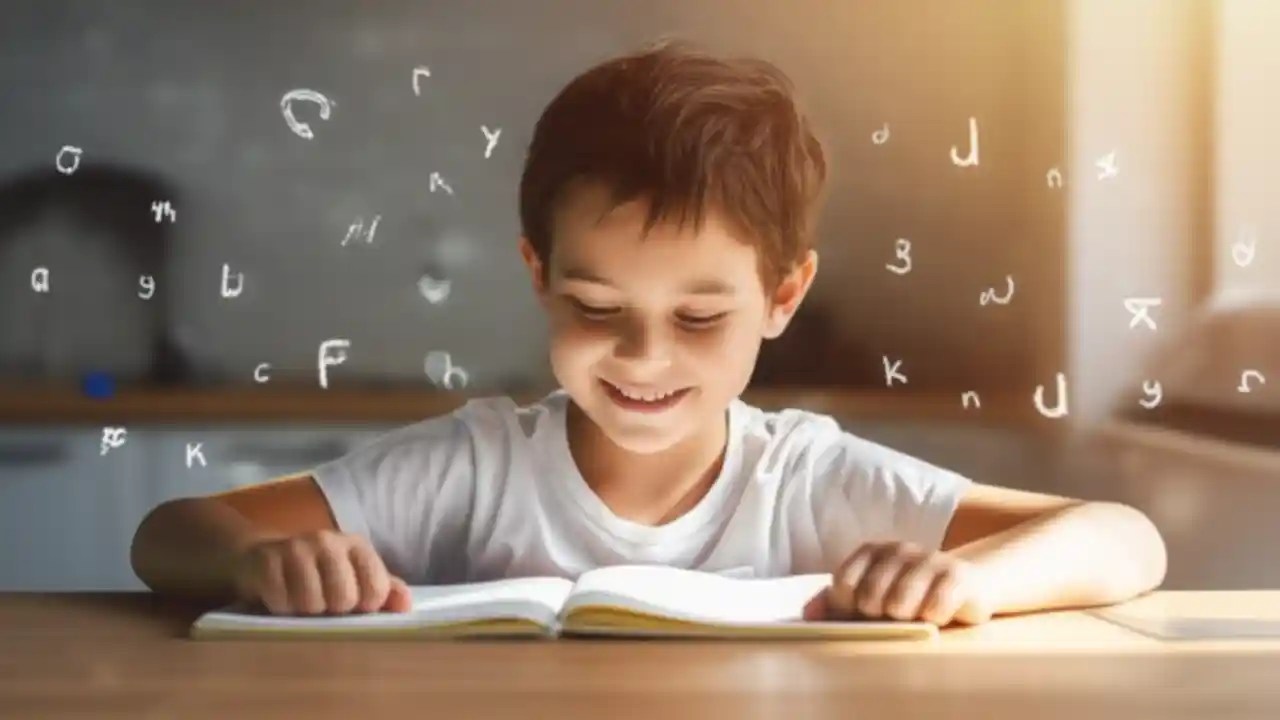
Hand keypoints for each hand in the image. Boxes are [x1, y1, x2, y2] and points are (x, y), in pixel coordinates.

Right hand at [231, 530, 412, 614]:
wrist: (263, 555)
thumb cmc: (319, 573)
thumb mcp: (355, 576)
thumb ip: (383, 590)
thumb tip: (406, 606)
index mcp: (357, 546)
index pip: (376, 589)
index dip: (366, 608)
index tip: (354, 608)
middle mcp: (329, 541)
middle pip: (344, 599)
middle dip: (333, 612)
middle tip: (324, 605)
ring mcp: (296, 548)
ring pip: (312, 604)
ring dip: (306, 613)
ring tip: (302, 603)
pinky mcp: (267, 561)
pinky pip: (282, 603)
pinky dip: (281, 609)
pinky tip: (280, 599)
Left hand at [804, 541, 993, 626]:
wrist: (971, 584)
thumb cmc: (914, 594)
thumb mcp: (874, 595)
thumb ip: (838, 603)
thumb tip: (808, 616)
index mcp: (873, 552)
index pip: (843, 583)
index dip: (848, 608)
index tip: (863, 616)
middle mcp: (898, 550)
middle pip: (869, 597)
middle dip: (879, 617)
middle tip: (896, 617)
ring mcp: (929, 559)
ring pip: (900, 604)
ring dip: (908, 620)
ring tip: (917, 616)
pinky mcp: (957, 576)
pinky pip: (934, 608)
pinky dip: (934, 619)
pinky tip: (940, 616)